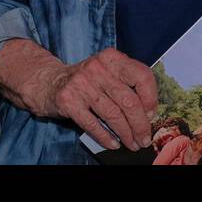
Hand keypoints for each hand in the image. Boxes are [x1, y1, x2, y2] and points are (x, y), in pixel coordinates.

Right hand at [34, 47, 157, 150]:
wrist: (49, 82)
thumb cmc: (87, 79)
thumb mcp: (107, 70)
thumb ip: (126, 83)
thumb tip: (148, 111)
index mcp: (112, 58)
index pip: (142, 76)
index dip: (151, 98)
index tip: (151, 114)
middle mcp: (98, 68)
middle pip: (129, 100)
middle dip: (140, 124)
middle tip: (144, 138)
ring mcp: (82, 84)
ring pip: (113, 114)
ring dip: (126, 134)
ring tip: (132, 144)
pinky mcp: (69, 101)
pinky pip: (92, 124)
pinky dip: (105, 137)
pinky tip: (113, 143)